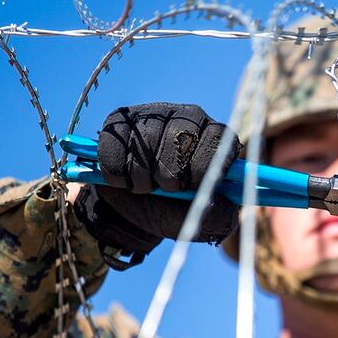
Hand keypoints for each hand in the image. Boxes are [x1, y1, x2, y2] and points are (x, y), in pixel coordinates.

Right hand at [74, 103, 241, 269]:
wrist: (133, 207)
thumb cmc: (173, 209)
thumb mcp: (198, 222)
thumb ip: (219, 217)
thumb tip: (222, 206)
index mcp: (216, 140)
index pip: (218, 139)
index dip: (201, 167)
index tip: (190, 187)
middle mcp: (189, 118)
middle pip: (180, 136)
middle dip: (169, 174)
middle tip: (165, 188)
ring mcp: (154, 115)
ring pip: (145, 139)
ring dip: (141, 176)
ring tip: (144, 186)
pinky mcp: (121, 120)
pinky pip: (115, 144)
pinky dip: (117, 173)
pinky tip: (125, 179)